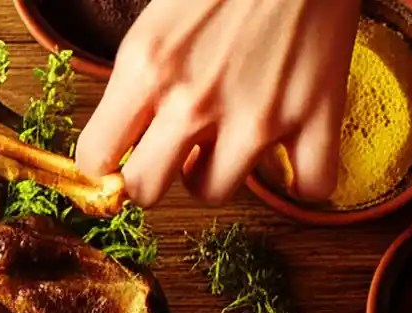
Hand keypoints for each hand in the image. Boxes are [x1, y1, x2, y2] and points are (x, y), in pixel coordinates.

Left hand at [75, 0, 360, 206]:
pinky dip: (303, 180)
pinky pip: (311, 186)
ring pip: (215, 193)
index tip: (117, 154)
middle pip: (147, 191)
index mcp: (145, 68)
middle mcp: (194, 102)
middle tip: (168, 150)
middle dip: (151, 175)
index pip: (95, 158)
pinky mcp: (317, 116)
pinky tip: (291, 155)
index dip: (102, 161)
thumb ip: (134, 77)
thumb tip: (120, 132)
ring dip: (216, 171)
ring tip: (226, 135)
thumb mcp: (154, 19)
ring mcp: (257, 116)